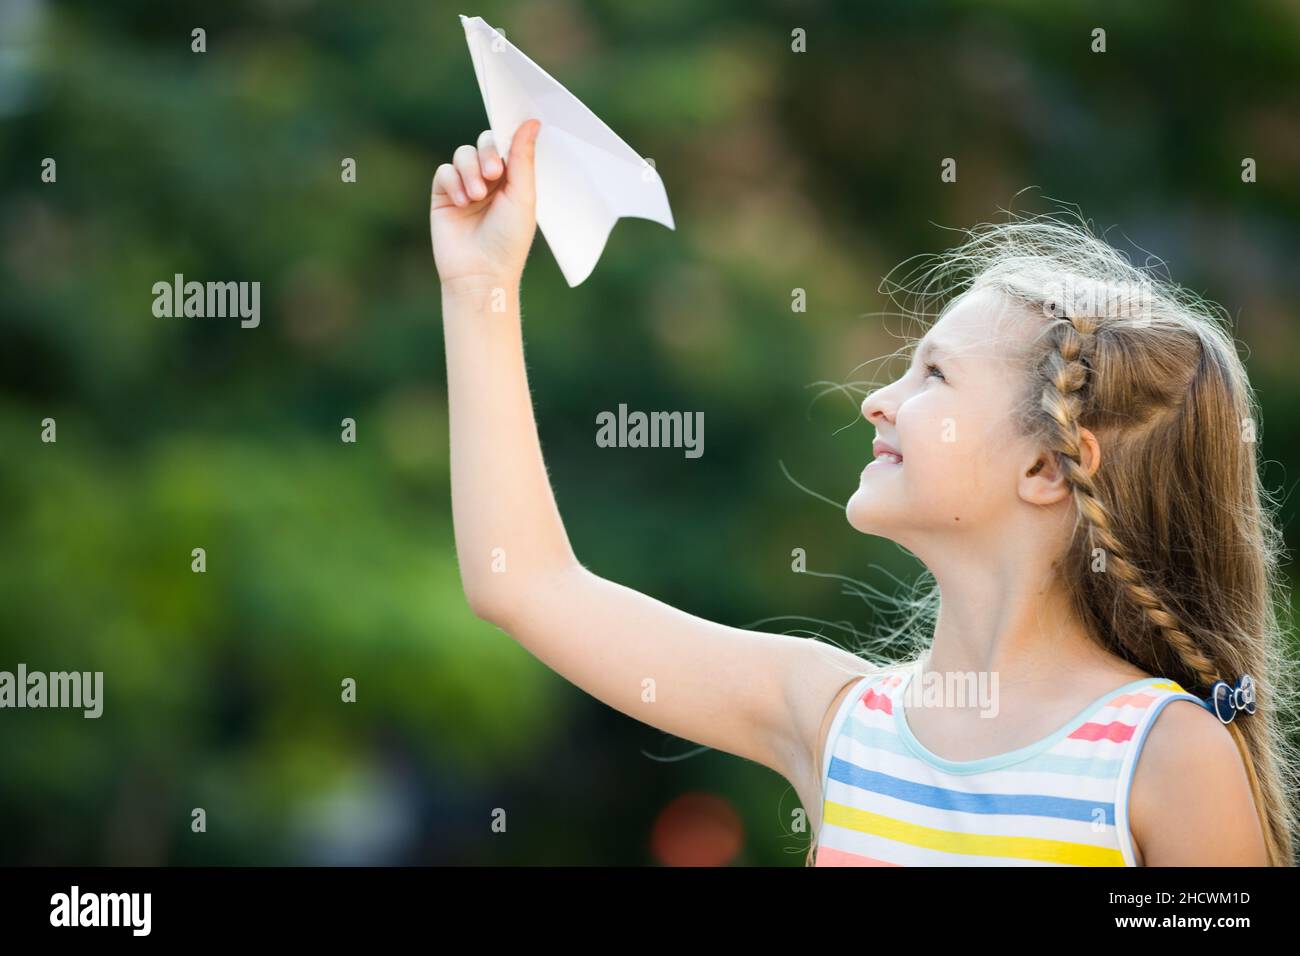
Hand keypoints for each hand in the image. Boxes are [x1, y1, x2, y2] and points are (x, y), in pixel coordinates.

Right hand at [430, 119, 540, 290]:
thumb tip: (532, 121)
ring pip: (462, 154)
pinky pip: (444, 171)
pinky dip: (453, 182)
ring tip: (477, 196)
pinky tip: (462, 203)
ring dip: (470, 170)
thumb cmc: (509, 241)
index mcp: (514, 180)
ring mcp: (466, 187)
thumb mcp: (523, 196)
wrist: (481, 273)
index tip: (508, 139)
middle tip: (495, 174)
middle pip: (484, 144)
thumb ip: (523, 158)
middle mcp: (490, 181)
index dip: (506, 138)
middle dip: (488, 154)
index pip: (508, 145)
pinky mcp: (444, 196)